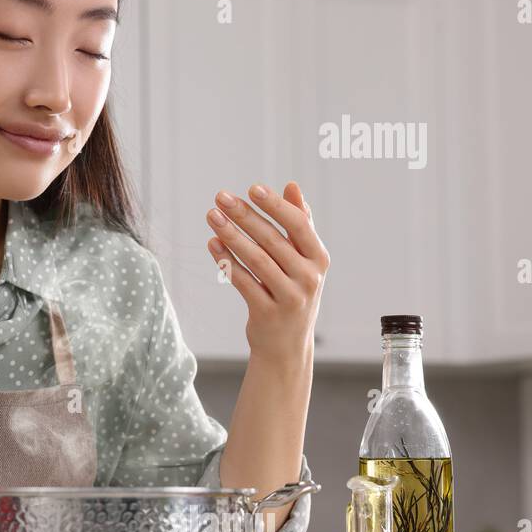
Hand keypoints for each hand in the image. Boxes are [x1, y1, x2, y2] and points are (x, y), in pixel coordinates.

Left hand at [205, 182, 329, 363]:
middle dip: (245, 215)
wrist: (287, 345)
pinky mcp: (267, 313)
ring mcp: (290, 297)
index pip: (298, 225)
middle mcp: (309, 277)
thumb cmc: (293, 292)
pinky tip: (212, 244)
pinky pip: (243, 282)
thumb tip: (292, 186)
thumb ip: (300, 224)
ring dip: (232, 235)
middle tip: (221, 197)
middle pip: (273, 240)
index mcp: (319, 258)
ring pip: (256, 260)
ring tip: (212, 216)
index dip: (275, 206)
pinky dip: (227, 262)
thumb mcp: (304, 260)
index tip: (252, 188)